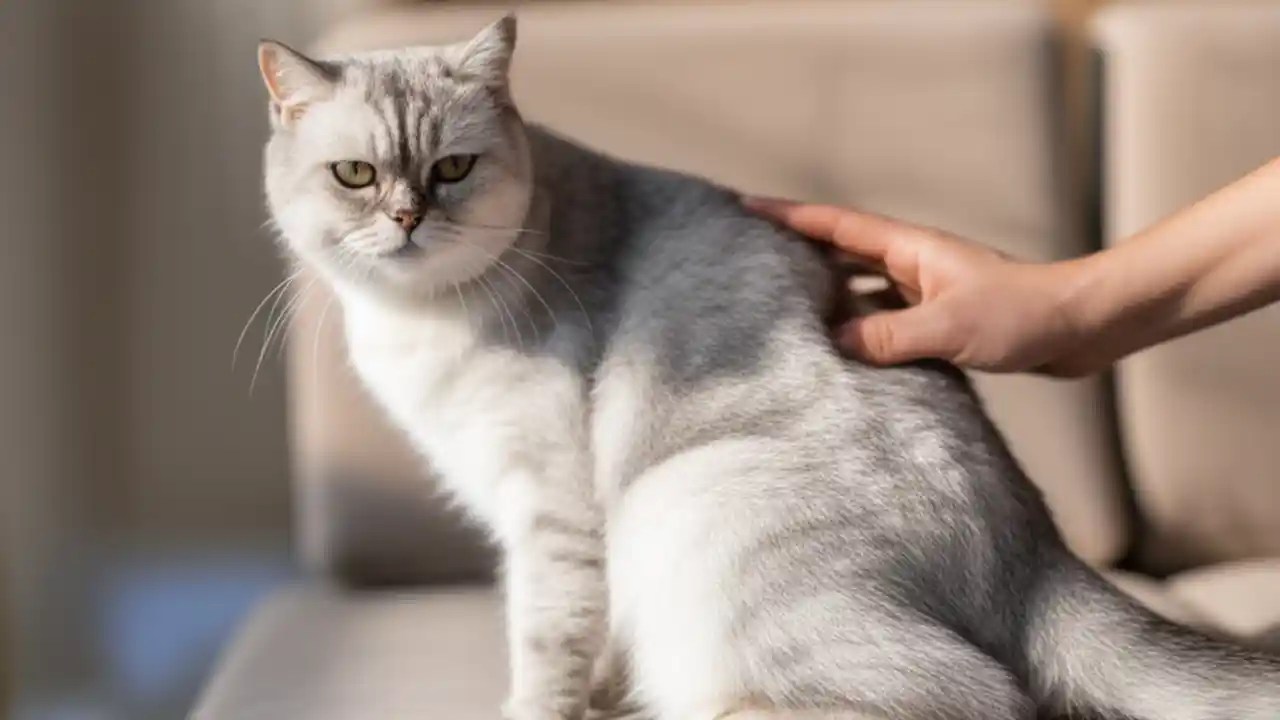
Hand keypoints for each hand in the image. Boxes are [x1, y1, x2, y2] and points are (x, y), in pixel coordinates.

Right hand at [745, 198, 1094, 375]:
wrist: (1080, 327)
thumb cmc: (1022, 315)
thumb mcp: (947, 327)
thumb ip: (886, 336)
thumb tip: (832, 342)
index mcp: (909, 248)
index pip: (835, 225)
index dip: (789, 216)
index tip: (745, 207)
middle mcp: (912, 263)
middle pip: (840, 250)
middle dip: (796, 250)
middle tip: (749, 256)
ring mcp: (925, 289)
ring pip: (860, 286)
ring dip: (825, 292)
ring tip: (782, 307)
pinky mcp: (939, 318)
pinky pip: (883, 318)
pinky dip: (858, 327)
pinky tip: (841, 348)